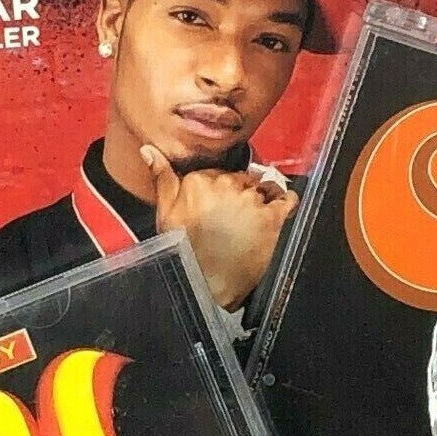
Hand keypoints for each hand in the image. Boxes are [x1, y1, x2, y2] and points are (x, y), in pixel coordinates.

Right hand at [141, 145, 298, 310]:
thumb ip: (162, 177)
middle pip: (241, 178)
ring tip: (253, 216)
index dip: (218, 189)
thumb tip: (150, 151)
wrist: (204, 285)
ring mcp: (252, 201)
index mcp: (200, 180)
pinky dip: (285, 200)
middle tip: (233, 215)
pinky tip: (280, 206)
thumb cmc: (183, 253)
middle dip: (238, 193)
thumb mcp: (165, 212)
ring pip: (262, 187)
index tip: (217, 203)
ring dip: (260, 198)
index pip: (217, 173)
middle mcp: (228, 185)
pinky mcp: (271, 218)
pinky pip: (286, 199)